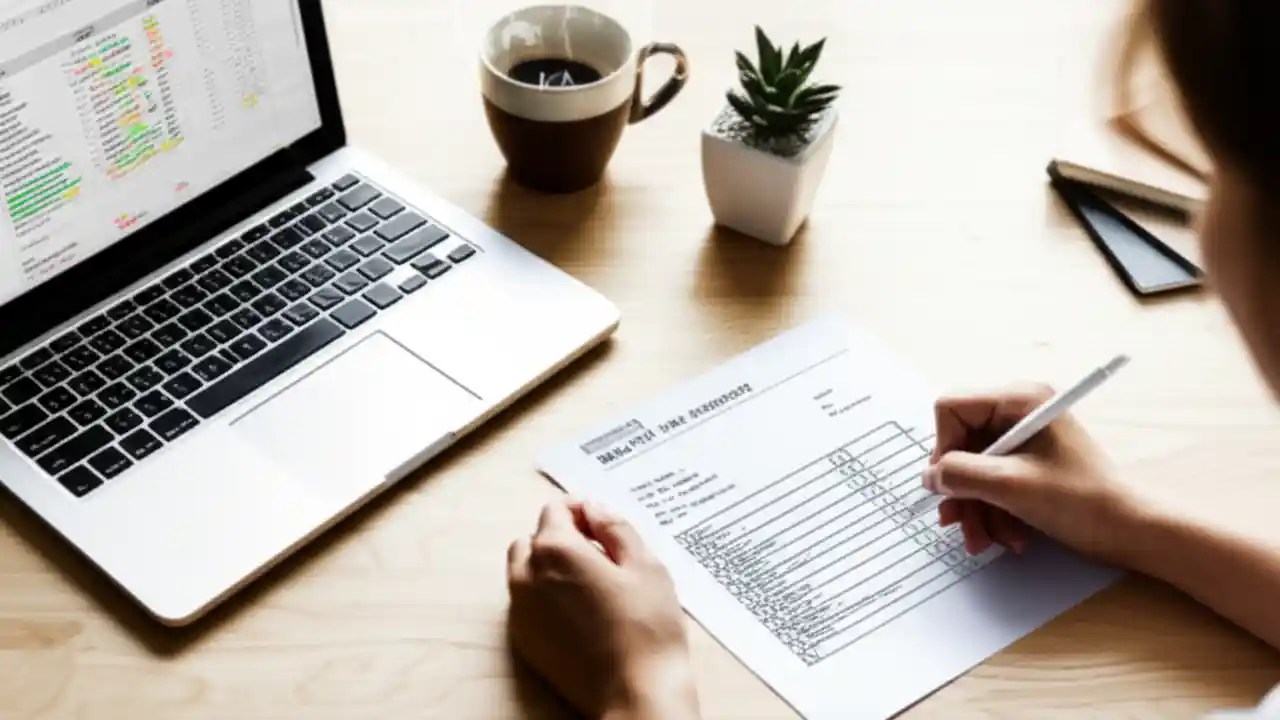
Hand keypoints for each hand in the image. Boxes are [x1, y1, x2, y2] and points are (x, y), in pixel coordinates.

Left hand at [507, 497, 699, 719]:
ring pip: (524, 570)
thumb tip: (594, 508)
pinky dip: (544, 596)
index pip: (556, 509)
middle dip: (562, 536)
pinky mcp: (523, 639)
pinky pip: (525, 603)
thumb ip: (615, 527)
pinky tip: (579, 611)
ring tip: (589, 582)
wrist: (634, 694)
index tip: (602, 522)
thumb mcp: (645, 565)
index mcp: (556, 550)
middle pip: (535, 538)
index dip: (582, 509)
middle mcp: (527, 576)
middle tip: (601, 553)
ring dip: (549, 565)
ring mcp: (520, 610)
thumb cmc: (647, 628)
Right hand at [922, 384, 1141, 564]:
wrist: (1131, 530)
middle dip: (960, 489)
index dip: (943, 447)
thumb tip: (929, 476)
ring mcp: (1024, 438)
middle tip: (958, 523)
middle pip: (961, 443)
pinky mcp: (1029, 463)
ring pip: (974, 469)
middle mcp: (1019, 411)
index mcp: (1019, 399)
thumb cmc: (1081, 501)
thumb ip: (960, 474)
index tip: (949, 484)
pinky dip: (993, 511)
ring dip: (975, 507)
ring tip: (984, 541)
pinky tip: (1007, 537)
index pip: (952, 408)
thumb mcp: (1010, 486)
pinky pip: (992, 482)